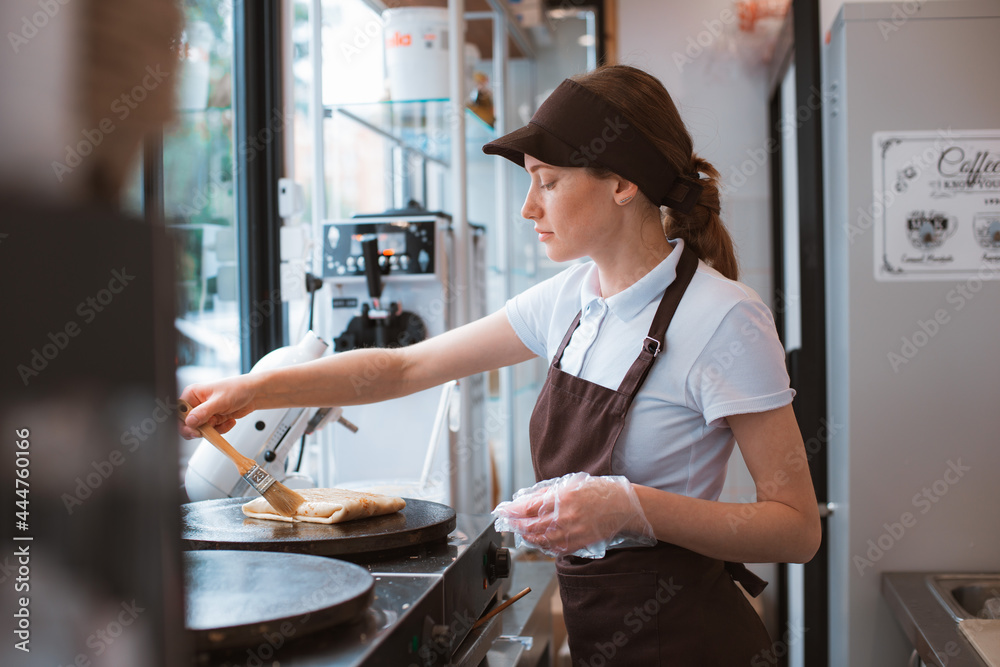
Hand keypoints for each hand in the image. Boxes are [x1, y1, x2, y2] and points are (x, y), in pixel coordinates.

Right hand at [178, 375, 257, 438]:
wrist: (254, 394)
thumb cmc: (238, 389)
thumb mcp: (220, 401)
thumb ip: (203, 412)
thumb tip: (189, 421)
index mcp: (192, 394)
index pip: (179, 412)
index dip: (185, 423)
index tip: (195, 429)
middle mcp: (196, 403)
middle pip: (187, 424)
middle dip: (201, 428)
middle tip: (212, 426)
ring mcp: (205, 412)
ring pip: (200, 430)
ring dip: (213, 429)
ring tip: (224, 420)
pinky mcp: (213, 419)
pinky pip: (211, 431)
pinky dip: (221, 429)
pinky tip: (230, 421)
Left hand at [492, 472, 655, 557]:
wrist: (624, 506)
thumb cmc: (601, 491)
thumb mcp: (572, 484)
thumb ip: (549, 492)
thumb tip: (528, 500)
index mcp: (562, 498)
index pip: (528, 508)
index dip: (512, 511)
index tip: (502, 510)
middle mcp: (565, 517)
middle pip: (530, 526)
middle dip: (515, 525)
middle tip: (506, 522)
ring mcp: (572, 532)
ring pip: (540, 539)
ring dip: (526, 536)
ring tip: (520, 531)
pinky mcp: (578, 543)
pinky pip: (554, 548)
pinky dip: (542, 545)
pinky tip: (538, 540)